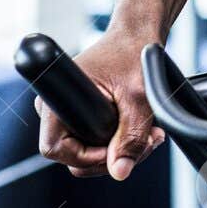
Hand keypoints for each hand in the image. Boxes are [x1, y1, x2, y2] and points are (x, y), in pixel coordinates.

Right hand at [35, 30, 164, 180]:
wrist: (138, 35)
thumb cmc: (133, 53)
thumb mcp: (138, 96)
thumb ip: (131, 135)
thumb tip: (120, 171)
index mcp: (58, 100)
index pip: (55, 149)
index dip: (86, 157)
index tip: (116, 149)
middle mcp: (57, 108)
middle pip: (75, 156)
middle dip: (113, 155)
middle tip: (148, 141)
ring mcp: (69, 113)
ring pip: (89, 150)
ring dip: (122, 148)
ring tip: (152, 133)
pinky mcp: (83, 114)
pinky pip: (96, 140)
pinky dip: (120, 139)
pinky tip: (144, 130)